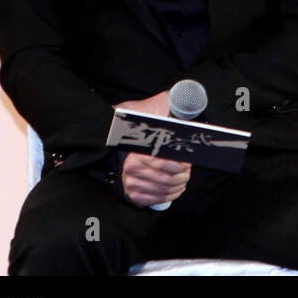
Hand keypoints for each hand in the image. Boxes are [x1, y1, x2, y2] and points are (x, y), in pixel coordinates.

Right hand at [115, 90, 190, 206]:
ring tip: (182, 177)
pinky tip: (175, 187)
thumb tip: (182, 97)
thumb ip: (166, 105)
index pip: (168, 164)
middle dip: (183, 175)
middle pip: (169, 179)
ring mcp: (131, 184)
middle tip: (187, 169)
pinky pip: (157, 200)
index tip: (186, 161)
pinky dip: (170, 195)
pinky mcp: (133, 195)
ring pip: (166, 190)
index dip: (181, 164)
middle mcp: (132, 171)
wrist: (110, 142)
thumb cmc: (135, 128)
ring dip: (179, 185)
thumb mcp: (148, 113)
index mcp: (139, 154)